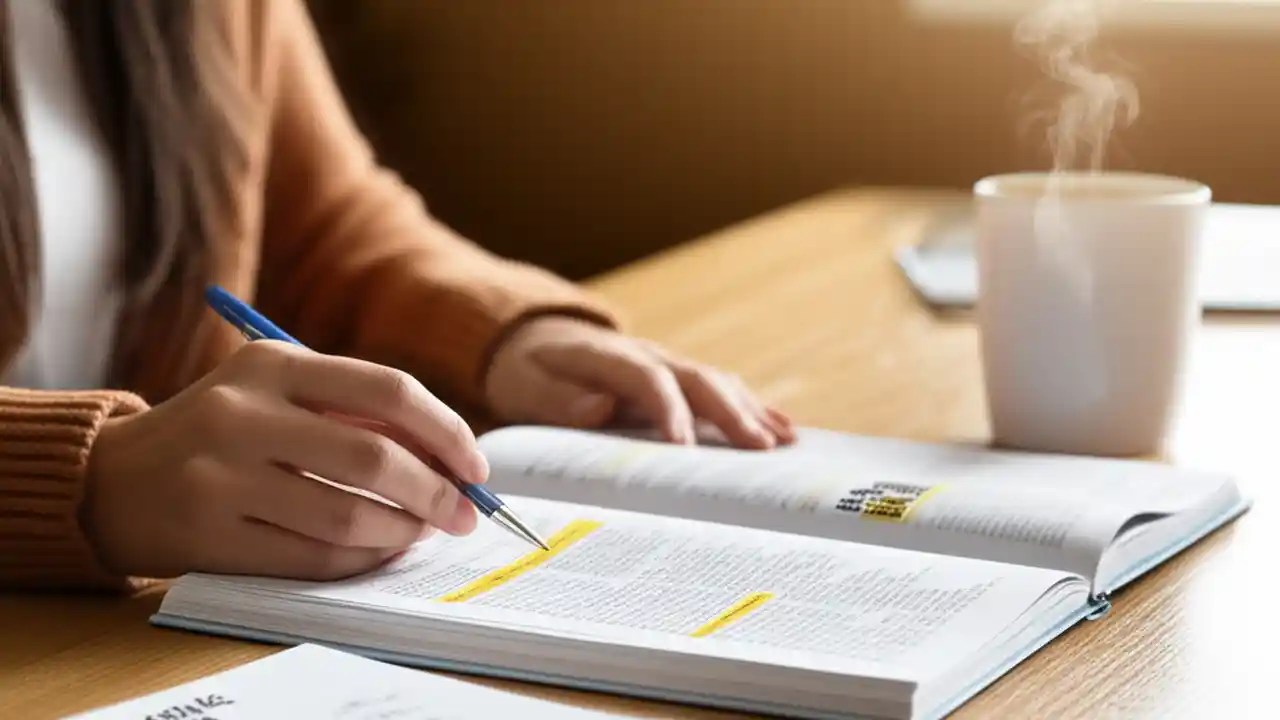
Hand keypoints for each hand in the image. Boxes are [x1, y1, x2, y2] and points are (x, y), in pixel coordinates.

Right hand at [83, 342, 488, 579]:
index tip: (476, 468)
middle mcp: (243, 413)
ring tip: (419, 533)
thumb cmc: (220, 433)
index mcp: (272, 364)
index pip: (388, 390)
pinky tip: (375, 554)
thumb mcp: (274, 393)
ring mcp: (221, 476)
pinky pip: (311, 557)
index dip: (447, 432)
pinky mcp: (207, 535)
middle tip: (463, 515)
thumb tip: (449, 457)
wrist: (110, 479)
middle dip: (436, 492)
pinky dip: (359, 561)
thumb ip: (353, 411)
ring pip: (347, 514)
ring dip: (401, 532)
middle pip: (374, 457)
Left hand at [485, 316, 794, 448]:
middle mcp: (648, 355)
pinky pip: (721, 390)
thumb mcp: (525, 385)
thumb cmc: (529, 370)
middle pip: (696, 379)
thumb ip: (556, 400)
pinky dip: (753, 408)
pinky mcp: (678, 378)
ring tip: (783, 442)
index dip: (669, 410)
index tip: (684, 448)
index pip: (647, 379)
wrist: (535, 339)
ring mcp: (668, 363)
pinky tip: (783, 431)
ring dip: (751, 410)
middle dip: (729, 413)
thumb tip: (597, 409)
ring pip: (717, 382)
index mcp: (609, 357)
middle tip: (759, 449)